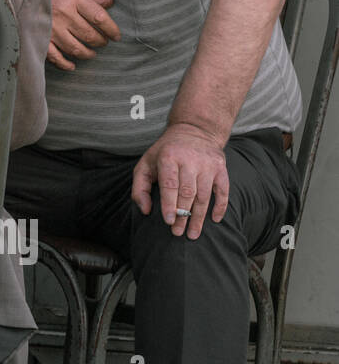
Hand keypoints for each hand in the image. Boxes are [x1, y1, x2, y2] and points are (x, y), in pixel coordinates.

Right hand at [48, 0, 121, 70]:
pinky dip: (65, 63)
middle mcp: (64, 14)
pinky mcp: (40, 37)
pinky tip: (72, 65)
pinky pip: (55, 56)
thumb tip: (110, 2)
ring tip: (91, 53)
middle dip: (100, 42)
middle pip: (89, 35)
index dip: (111, 29)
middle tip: (103, 42)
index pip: (99, 18)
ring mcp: (51, 28)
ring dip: (87, 53)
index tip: (116, 36)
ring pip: (75, 48)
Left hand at [131, 123, 229, 239]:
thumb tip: (145, 210)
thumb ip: (140, 187)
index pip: (170, 184)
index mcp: (169, 157)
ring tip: (192, 233)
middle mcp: (190, 159)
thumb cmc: (165, 153)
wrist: (194, 130)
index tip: (168, 221)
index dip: (169, 204)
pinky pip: (223, 190)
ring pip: (204, 195)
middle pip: (187, 192)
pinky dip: (220, 206)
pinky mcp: (221, 168)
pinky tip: (214, 220)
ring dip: (199, 217)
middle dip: (183, 215)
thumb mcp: (146, 164)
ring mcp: (208, 164)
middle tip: (178, 232)